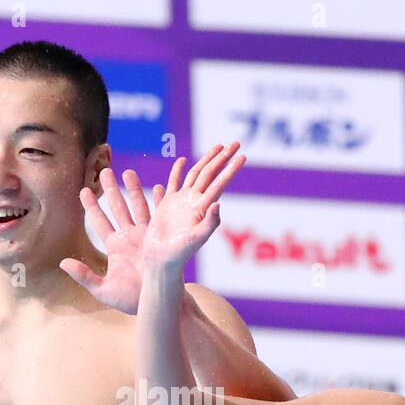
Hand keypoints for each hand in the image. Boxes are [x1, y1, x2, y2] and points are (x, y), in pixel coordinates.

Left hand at [59, 165, 165, 313]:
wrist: (157, 305)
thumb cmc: (131, 300)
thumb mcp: (103, 289)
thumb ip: (84, 276)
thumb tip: (63, 263)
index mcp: (114, 246)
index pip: (100, 221)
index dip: (92, 206)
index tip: (83, 190)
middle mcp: (129, 237)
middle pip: (118, 207)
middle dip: (111, 189)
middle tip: (105, 170)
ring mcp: (145, 236)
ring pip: (138, 206)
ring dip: (133, 189)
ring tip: (128, 171)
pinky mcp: (161, 239)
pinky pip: (159, 216)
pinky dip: (158, 202)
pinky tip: (157, 187)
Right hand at [141, 142, 245, 271]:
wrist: (162, 260)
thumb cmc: (180, 254)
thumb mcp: (196, 239)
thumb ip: (209, 223)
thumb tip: (219, 204)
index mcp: (203, 207)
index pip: (219, 183)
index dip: (231, 169)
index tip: (242, 156)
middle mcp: (195, 202)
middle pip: (211, 173)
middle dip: (223, 158)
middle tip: (235, 143)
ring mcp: (182, 202)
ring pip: (196, 174)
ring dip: (207, 160)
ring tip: (218, 146)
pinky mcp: (167, 204)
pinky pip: (174, 183)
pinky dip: (178, 171)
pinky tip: (183, 160)